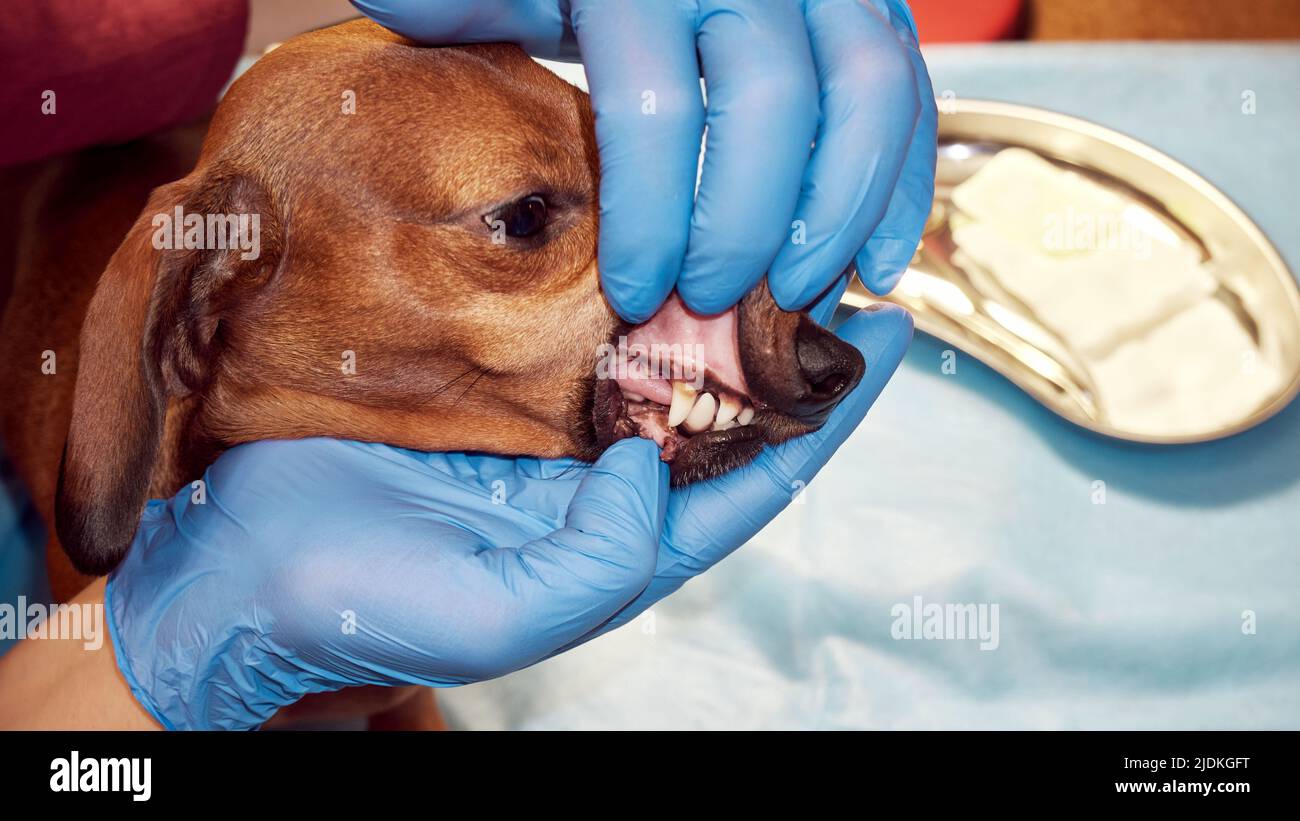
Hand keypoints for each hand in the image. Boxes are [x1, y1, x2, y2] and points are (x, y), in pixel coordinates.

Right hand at [105, 304, 909, 729]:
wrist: (248, 564)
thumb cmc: (366, 607)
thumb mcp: (497, 616)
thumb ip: (598, 563)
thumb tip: (657, 467)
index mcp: (615, 553)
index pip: (748, 485)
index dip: (821, 422)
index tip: (882, 346)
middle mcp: (597, 493)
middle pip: (719, 420)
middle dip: (783, 356)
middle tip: (839, 277)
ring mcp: (549, 439)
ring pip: (658, 371)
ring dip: (715, 318)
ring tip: (770, 249)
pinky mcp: (497, 394)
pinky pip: (583, 341)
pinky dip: (628, 301)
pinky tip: (656, 253)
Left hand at [350, 0, 936, 320]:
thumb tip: (408, 14)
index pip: (655, 108)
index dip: (650, 217)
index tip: (634, 294)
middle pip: (774, 108)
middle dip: (748, 227)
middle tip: (714, 304)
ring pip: (868, 96)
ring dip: (842, 211)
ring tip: (804, 296)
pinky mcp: (875, 4)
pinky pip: (912, 92)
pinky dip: (906, 181)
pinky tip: (881, 264)